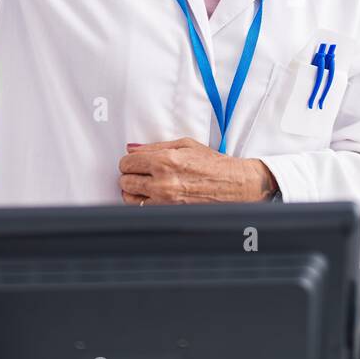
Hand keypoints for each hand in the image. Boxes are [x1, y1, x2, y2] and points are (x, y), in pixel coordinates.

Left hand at [118, 137, 277, 204]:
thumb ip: (155, 147)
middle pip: (125, 180)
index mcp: (165, 161)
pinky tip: (153, 196)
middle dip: (130, 175)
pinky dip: (143, 203)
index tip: (135, 162)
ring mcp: (165, 201)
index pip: (127, 162)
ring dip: (134, 190)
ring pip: (129, 197)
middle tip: (141, 173)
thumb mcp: (185, 145)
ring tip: (146, 185)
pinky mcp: (169, 213)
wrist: (234, 185)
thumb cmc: (213, 164)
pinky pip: (142, 209)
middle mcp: (162, 182)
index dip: (129, 161)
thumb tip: (132, 148)